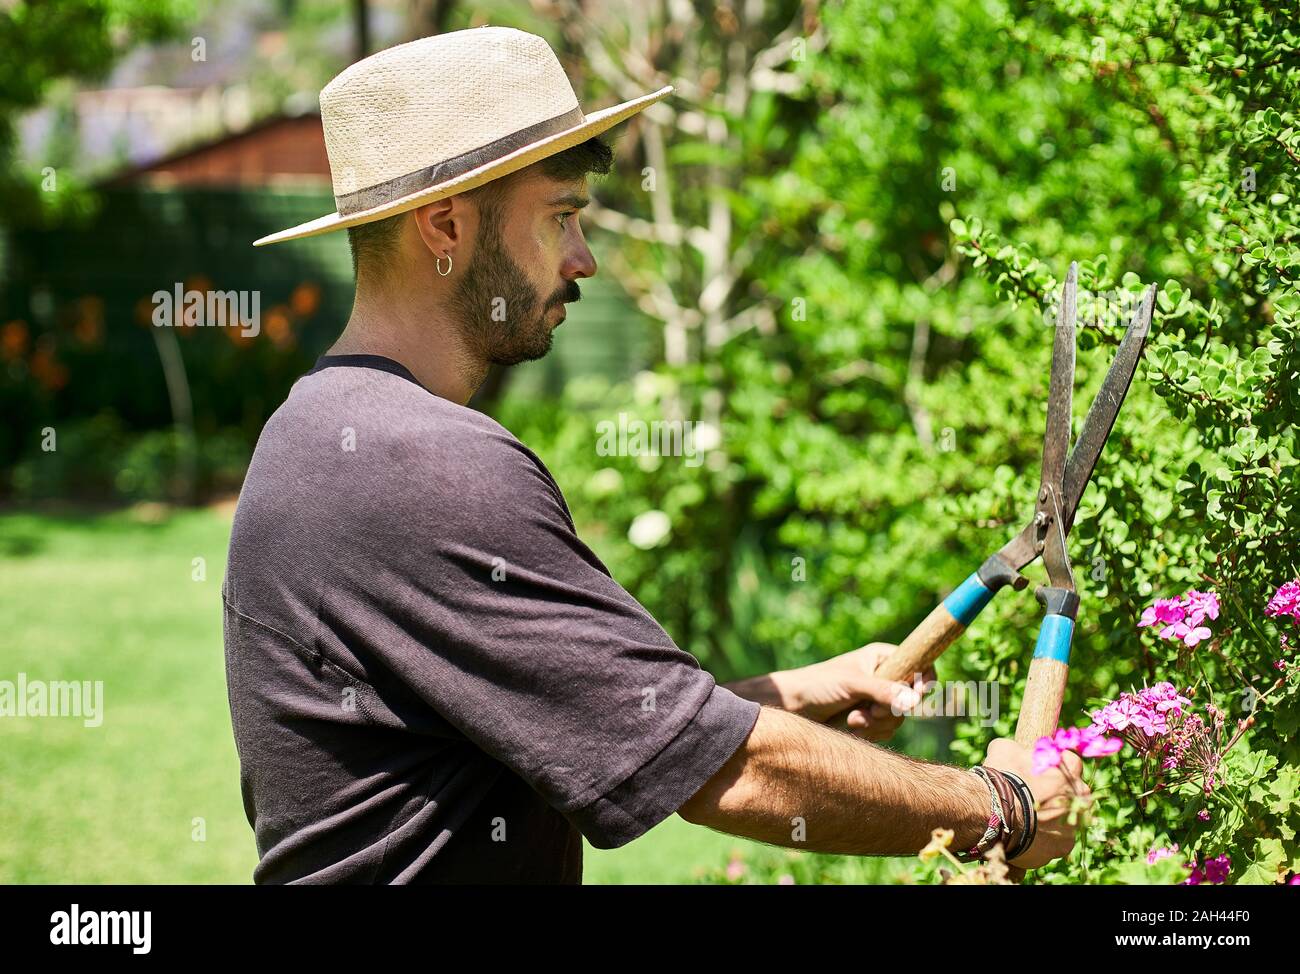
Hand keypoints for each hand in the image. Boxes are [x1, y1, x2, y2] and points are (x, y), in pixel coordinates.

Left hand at [781, 642, 934, 741]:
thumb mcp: (852, 685)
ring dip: (875, 724)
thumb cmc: (818, 685)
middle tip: (869, 712)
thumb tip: (914, 702)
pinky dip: (869, 732)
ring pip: (897, 719)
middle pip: (910, 699)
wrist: (793, 706)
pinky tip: (849, 726)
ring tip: (852, 719)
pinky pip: (885, 731)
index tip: (919, 696)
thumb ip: (882, 692)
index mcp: (882, 658)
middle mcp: (884, 677)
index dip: (924, 681)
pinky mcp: (869, 719)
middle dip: (890, 711)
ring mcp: (877, 699)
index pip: (919, 665)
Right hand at [981, 737, 1091, 868]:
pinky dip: (1042, 840)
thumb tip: (1015, 750)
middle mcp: (1081, 796)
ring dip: (1049, 819)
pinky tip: (1024, 835)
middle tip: (1032, 797)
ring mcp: (1075, 823)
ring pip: (1064, 820)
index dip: (1051, 768)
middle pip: (1073, 794)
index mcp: (1071, 767)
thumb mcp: (1004, 749)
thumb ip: (1017, 749)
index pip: (1070, 763)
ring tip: (1025, 819)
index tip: (1036, 773)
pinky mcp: (1063, 847)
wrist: (995, 812)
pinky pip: (1054, 842)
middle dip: (1056, 796)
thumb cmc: (1003, 777)